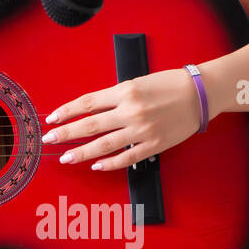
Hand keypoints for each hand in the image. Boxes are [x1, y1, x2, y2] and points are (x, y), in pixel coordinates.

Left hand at [41, 69, 204, 171]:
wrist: (200, 94)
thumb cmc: (168, 84)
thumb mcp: (136, 82)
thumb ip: (114, 97)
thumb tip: (91, 110)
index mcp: (124, 91)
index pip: (87, 103)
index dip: (66, 112)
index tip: (51, 119)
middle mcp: (130, 111)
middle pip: (89, 125)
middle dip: (66, 134)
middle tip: (48, 140)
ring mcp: (142, 130)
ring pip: (104, 144)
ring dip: (82, 153)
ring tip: (66, 158)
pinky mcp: (154, 145)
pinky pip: (127, 158)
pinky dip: (110, 163)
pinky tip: (96, 166)